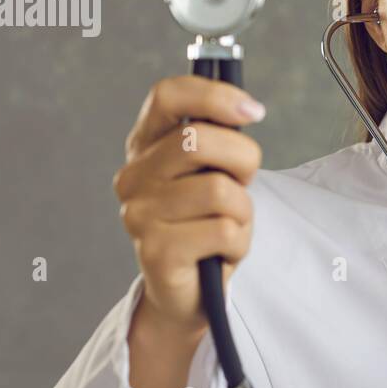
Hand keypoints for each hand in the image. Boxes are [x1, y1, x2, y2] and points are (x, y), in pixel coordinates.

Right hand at [113, 75, 264, 336]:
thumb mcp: (214, 172)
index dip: (214, 94)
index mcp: (145, 146)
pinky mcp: (156, 252)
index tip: (253, 111)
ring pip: (220, 191)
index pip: (167, 95)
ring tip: (229, 225)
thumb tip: (245, 107)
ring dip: (243, 211)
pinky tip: (222, 252)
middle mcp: (133, 177)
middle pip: (200, 140)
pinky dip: (239, 243)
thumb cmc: (206, 224)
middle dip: (243, 159)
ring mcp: (140, 215)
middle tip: (244, 183)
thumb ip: (218, 138)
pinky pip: (224, 231)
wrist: (189, 293)